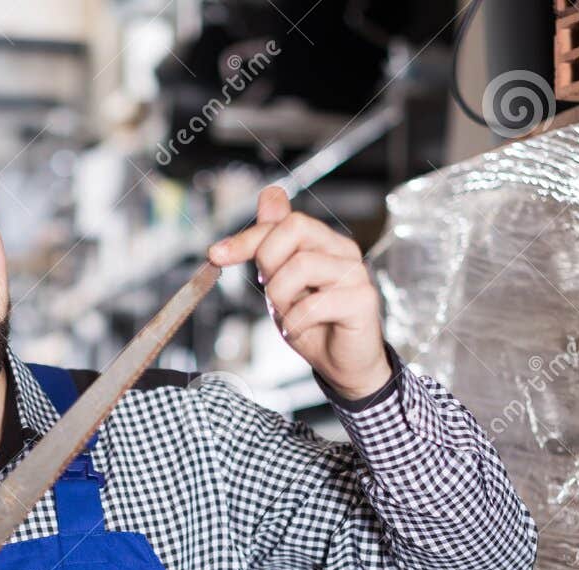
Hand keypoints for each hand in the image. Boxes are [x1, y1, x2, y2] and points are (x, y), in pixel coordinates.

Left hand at [208, 186, 392, 402]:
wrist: (343, 364)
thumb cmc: (314, 324)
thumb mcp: (283, 283)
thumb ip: (275, 242)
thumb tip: (269, 195)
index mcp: (322, 242)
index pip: (282, 222)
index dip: (246, 238)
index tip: (216, 254)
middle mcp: (342, 250)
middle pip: (293, 229)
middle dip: (268, 264)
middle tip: (273, 295)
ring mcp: (355, 273)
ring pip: (301, 264)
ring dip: (281, 298)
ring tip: (287, 316)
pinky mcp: (362, 300)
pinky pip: (315, 302)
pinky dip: (296, 322)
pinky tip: (298, 329)